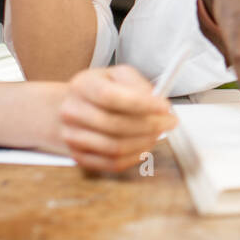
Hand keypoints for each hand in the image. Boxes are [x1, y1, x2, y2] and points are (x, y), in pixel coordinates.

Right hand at [53, 65, 177, 172]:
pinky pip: (112, 163)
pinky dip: (134, 156)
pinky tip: (144, 146)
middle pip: (115, 125)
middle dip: (151, 125)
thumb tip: (157, 100)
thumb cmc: (100, 90)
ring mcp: (72, 136)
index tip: (165, 107)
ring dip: (144, 142)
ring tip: (158, 133)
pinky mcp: (79, 156)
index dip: (142, 104)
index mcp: (82, 85)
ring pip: (115, 147)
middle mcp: (72, 111)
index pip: (111, 96)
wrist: (70, 108)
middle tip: (170, 122)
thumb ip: (137, 84)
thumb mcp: (118, 75)